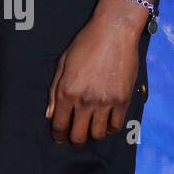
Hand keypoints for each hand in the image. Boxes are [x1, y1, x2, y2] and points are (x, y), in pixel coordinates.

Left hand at [45, 7, 142, 145]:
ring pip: (98, 134)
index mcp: (67, 91)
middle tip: (75, 139)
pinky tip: (106, 123)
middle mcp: (85, 101)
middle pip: (79, 135)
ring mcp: (105, 102)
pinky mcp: (123, 100)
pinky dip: (110, 128)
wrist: (114, 33)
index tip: (59, 138)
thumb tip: (50, 114)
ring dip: (93, 135)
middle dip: (74, 140)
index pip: (59, 124)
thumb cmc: (85, 44)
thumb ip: (55, 91)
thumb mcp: (63, 64)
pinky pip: (116, 125)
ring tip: (91, 130)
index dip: (58, 135)